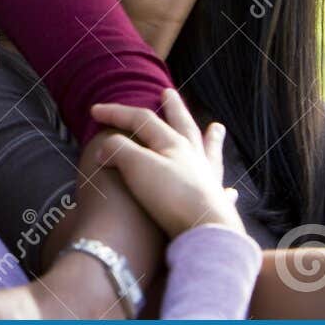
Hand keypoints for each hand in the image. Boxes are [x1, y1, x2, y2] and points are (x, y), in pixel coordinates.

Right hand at [88, 89, 243, 238]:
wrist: (202, 232)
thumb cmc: (168, 196)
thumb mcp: (135, 166)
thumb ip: (118, 149)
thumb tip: (105, 148)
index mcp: (172, 144)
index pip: (142, 120)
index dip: (116, 113)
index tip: (94, 111)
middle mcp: (192, 157)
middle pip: (183, 125)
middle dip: (174, 108)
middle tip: (169, 92)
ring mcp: (206, 181)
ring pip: (208, 153)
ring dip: (211, 140)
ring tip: (216, 127)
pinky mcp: (214, 208)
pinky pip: (220, 191)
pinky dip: (224, 188)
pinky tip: (231, 190)